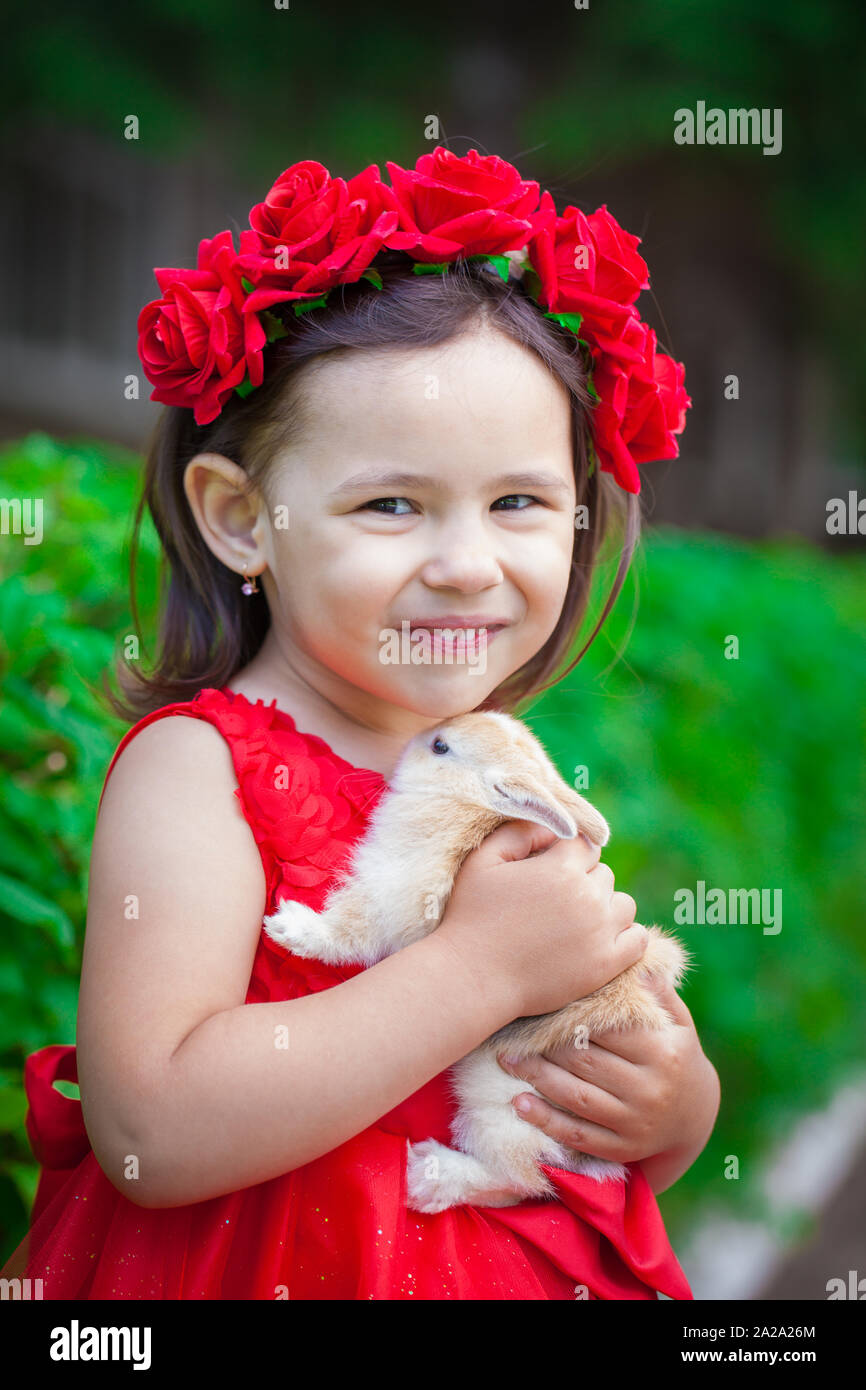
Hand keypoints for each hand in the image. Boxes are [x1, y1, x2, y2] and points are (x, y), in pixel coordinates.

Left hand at [497, 975, 719, 1191]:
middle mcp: (650, 1089)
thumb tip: (633, 957)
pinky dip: (546, 1120)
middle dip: (545, 1045)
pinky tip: (519, 1104)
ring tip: (507, 1059)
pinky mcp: (622, 1148)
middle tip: (512, 1030)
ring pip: (576, 1097)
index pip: (609, 1029)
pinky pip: (578, 1134)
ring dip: (536, 1078)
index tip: (543, 1000)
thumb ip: (658, 994)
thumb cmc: (676, 1056)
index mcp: (663, 1052)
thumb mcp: (679, 1024)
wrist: (695, 1118)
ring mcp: (635, 1122)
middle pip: (586, 1061)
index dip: (572, 1014)